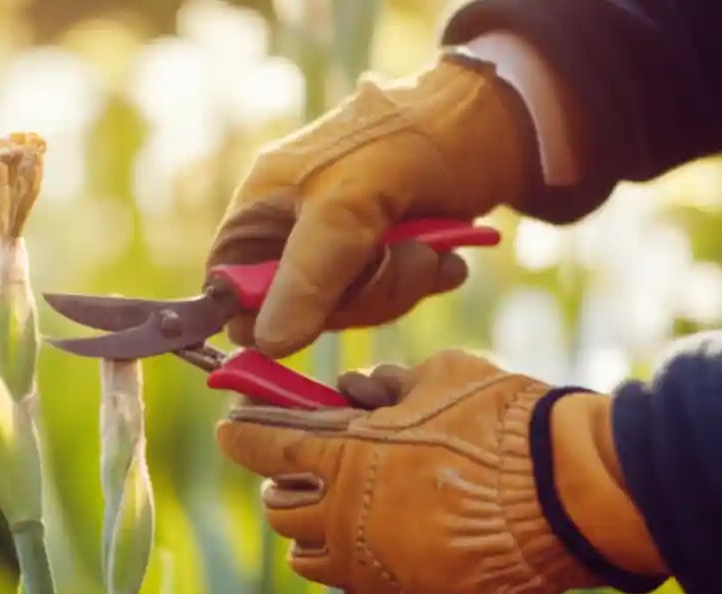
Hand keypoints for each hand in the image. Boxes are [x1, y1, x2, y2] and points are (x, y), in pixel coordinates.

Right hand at [208, 53, 536, 357]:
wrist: (493, 122)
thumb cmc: (410, 140)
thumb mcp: (353, 204)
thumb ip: (310, 271)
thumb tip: (266, 343)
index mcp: (263, 205)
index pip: (229, 285)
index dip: (260, 314)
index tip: (309, 320)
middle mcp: (292, 228)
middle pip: (294, 310)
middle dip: (358, 296)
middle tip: (403, 260)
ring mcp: (338, 246)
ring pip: (347, 310)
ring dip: (398, 289)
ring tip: (431, 252)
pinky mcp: (381, 258)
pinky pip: (385, 301)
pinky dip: (420, 284)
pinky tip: (445, 259)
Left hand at [216, 350, 666, 593]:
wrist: (566, 497)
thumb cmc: (504, 425)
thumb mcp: (439, 378)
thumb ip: (387, 385)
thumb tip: (359, 389)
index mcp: (341, 456)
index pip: (259, 445)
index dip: (242, 432)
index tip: (234, 428)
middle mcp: (340, 519)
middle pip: (277, 507)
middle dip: (285, 482)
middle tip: (310, 467)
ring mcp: (366, 569)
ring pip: (308, 558)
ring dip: (318, 531)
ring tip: (350, 512)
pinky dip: (357, 575)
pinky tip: (384, 553)